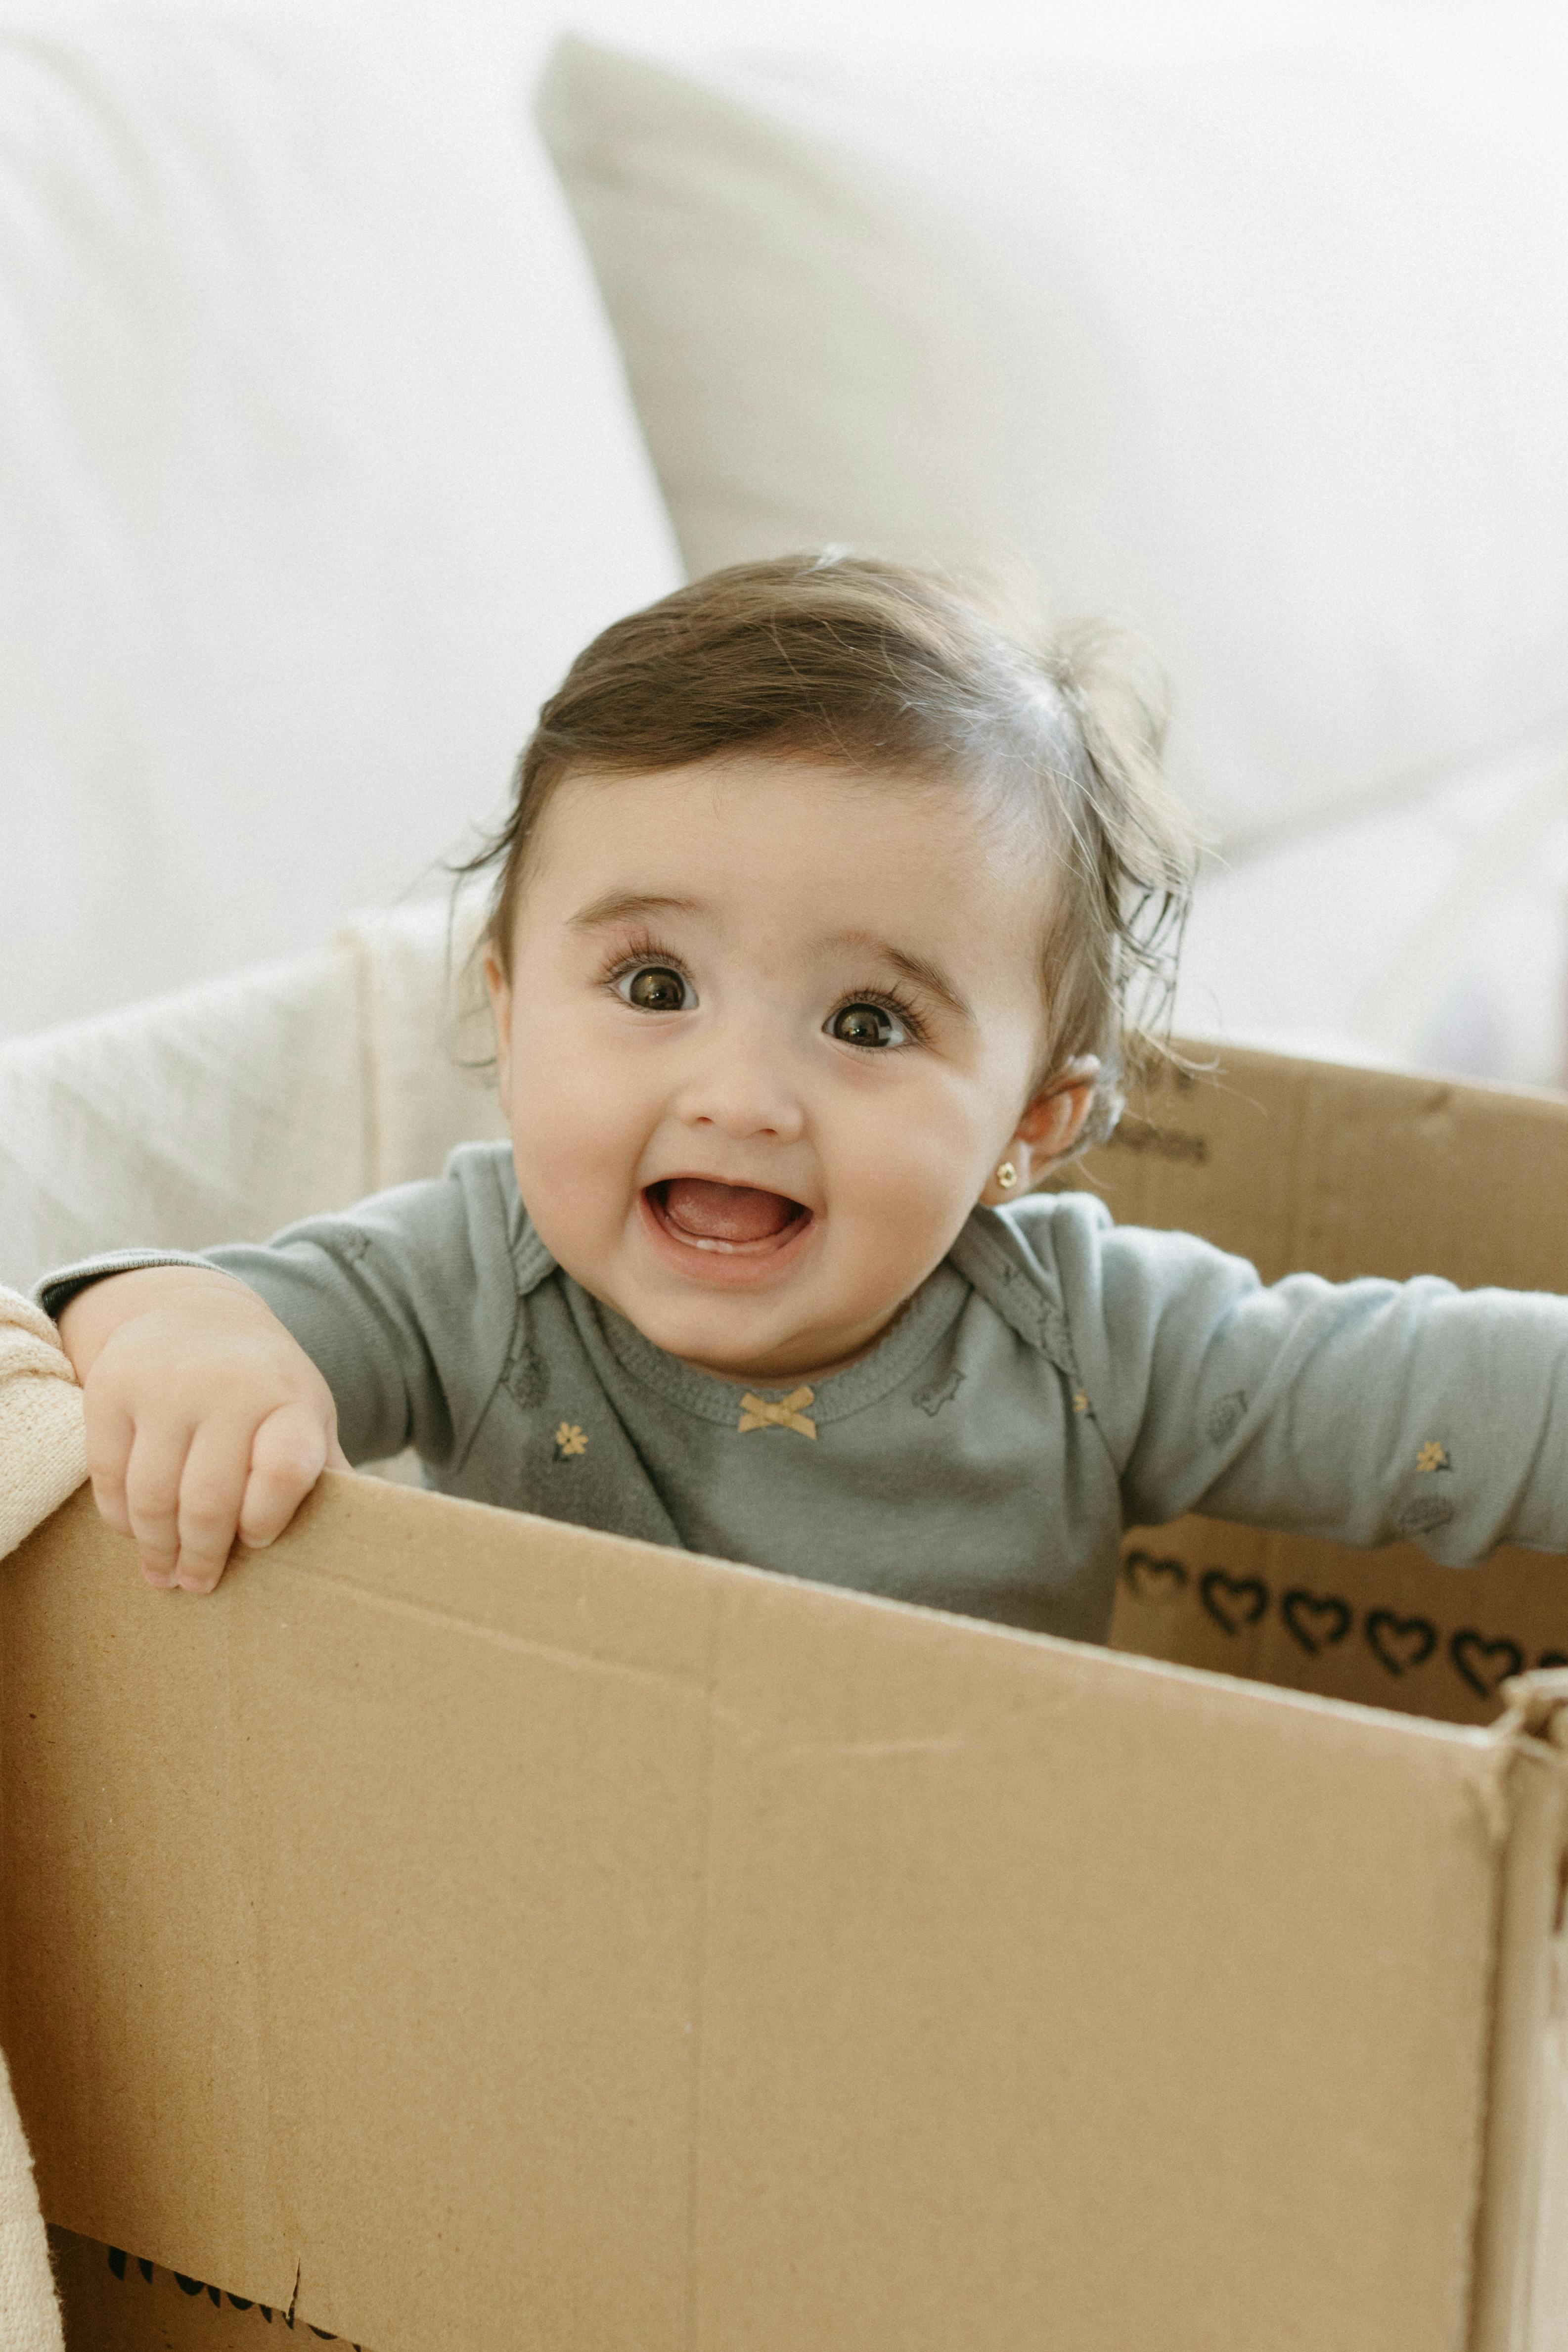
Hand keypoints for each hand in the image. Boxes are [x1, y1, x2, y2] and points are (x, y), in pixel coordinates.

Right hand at [59, 1266, 347, 1592]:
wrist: (195, 1312)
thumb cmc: (263, 1385)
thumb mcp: (305, 1414)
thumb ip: (322, 1470)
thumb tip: (353, 1539)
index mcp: (289, 1398)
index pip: (285, 1469)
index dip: (268, 1517)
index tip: (256, 1541)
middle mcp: (228, 1386)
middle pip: (208, 1499)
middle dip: (202, 1557)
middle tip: (199, 1584)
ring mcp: (165, 1385)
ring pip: (152, 1495)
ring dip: (157, 1548)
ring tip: (164, 1574)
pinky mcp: (112, 1388)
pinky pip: (109, 1474)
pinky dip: (120, 1517)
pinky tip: (135, 1533)